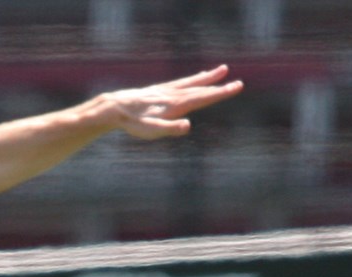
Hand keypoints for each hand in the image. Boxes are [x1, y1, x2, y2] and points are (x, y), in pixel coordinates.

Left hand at [101, 66, 243, 139]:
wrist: (114, 108)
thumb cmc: (133, 123)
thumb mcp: (151, 131)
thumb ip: (170, 129)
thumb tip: (188, 126)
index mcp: (176, 104)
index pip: (203, 98)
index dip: (221, 93)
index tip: (237, 86)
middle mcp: (173, 95)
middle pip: (200, 89)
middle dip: (220, 86)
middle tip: (238, 82)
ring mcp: (165, 91)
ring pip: (191, 83)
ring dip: (207, 78)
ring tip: (221, 70)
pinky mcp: (157, 90)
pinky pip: (179, 83)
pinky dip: (191, 79)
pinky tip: (194, 79)